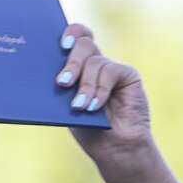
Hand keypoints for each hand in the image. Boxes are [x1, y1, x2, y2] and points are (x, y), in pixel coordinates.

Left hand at [57, 23, 153, 174]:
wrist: (116, 149)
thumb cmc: (90, 131)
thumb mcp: (69, 109)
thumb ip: (66, 88)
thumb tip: (54, 74)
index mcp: (78, 67)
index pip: (74, 37)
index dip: (69, 33)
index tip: (61, 44)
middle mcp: (95, 63)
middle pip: (82, 44)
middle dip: (71, 64)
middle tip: (63, 83)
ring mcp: (111, 68)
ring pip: (94, 61)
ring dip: (85, 86)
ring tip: (80, 107)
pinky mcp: (127, 74)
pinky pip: (109, 72)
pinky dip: (100, 90)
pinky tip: (95, 107)